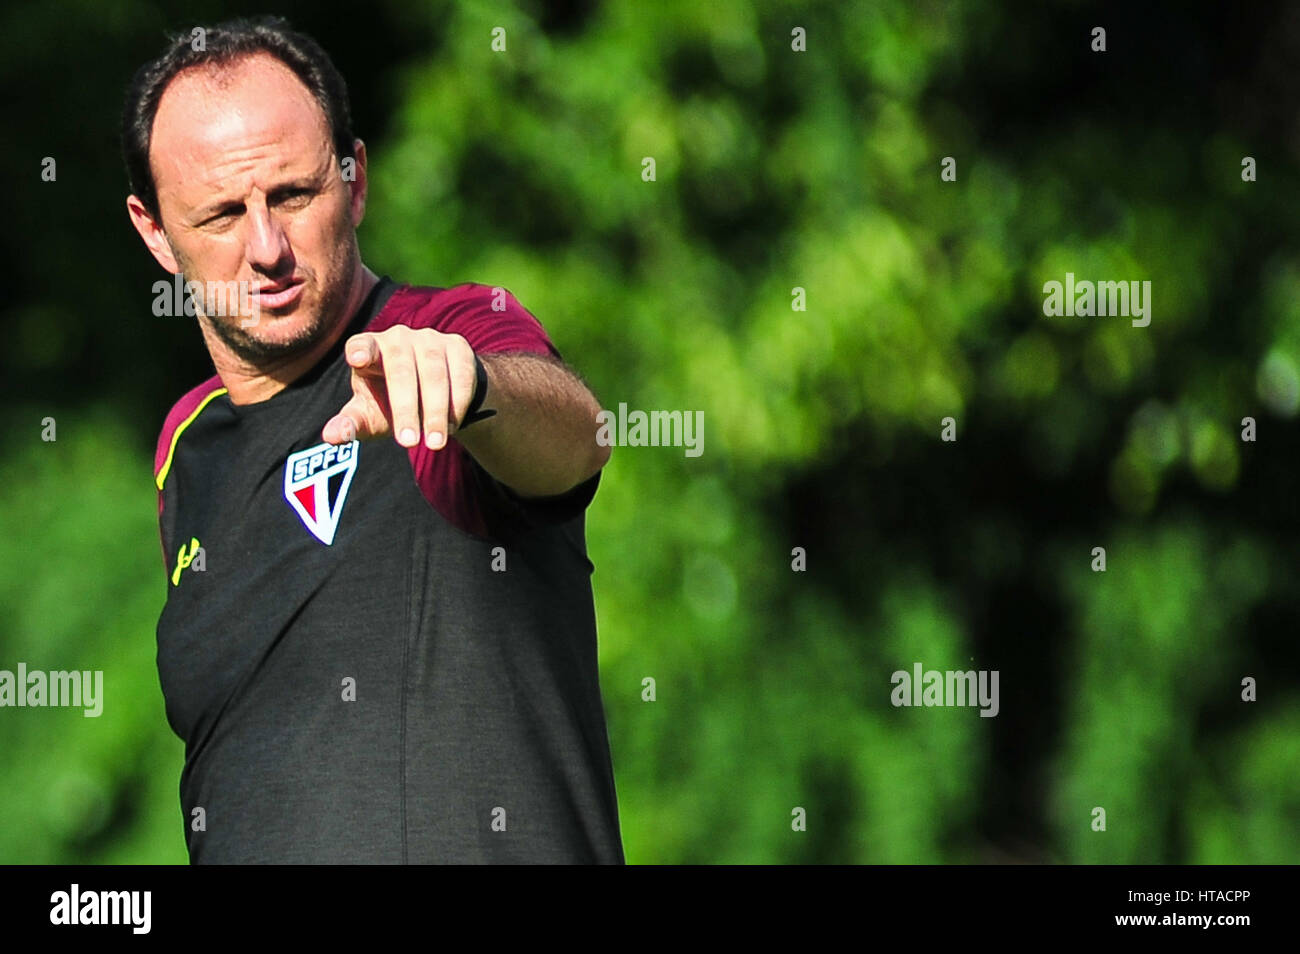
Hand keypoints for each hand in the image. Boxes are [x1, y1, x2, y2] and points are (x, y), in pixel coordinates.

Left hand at [321, 326, 477, 449]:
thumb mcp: (369, 415)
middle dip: (406, 409)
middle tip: (408, 443)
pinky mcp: (457, 347)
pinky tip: (452, 427)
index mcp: (368, 349)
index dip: (360, 350)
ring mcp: (430, 339)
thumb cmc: (389, 402)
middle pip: (401, 371)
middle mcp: (398, 338)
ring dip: (435, 411)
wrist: (434, 391)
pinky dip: (457, 403)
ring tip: (435, 444)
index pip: (361, 345)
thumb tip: (331, 436)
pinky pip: (460, 375)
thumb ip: (351, 424)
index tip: (357, 359)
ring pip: (434, 374)